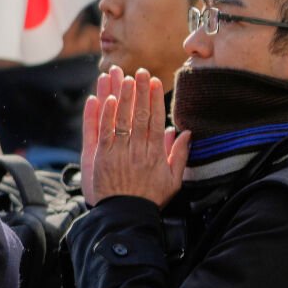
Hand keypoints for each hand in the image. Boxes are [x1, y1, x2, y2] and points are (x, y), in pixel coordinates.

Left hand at [83, 68, 188, 207]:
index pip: (156, 120)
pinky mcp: (102, 158)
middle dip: (139, 91)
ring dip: (121, 97)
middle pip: (139, 115)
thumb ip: (179, 155)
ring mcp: (119, 153)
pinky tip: (105, 99)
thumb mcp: (173, 180)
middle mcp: (138, 150)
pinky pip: (104, 133)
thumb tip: (184, 133)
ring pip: (121, 120)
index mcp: (156, 154)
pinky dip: (104, 116)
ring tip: (122, 77)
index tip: (156, 82)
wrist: (126, 216)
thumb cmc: (150, 198)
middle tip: (140, 72)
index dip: (155, 99)